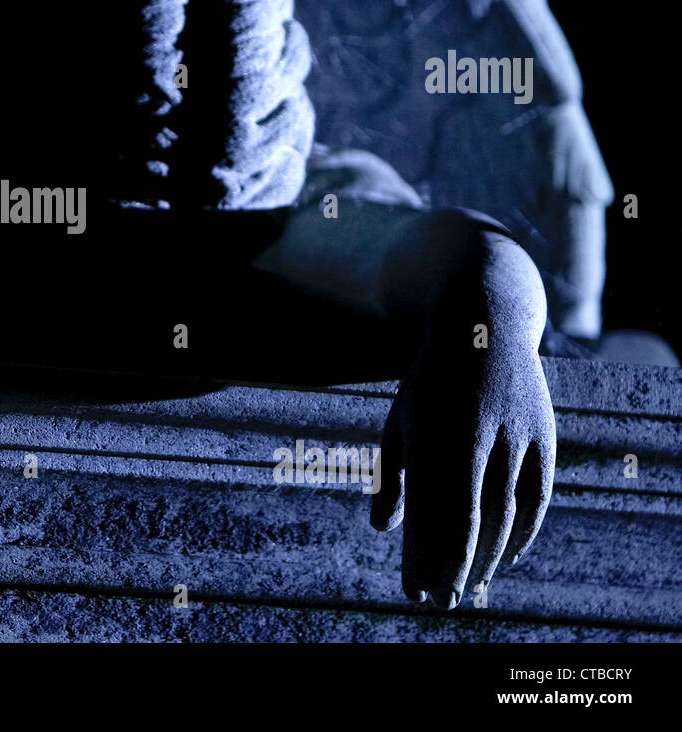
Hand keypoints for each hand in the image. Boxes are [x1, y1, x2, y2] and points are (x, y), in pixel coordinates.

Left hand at [370, 333, 555, 608]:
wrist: (483, 327)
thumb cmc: (430, 386)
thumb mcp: (401, 423)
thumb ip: (392, 477)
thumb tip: (382, 528)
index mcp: (433, 432)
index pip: (432, 512)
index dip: (427, 557)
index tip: (414, 589)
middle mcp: (478, 434)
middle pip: (472, 520)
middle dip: (455, 566)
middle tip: (440, 601)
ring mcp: (517, 435)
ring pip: (507, 512)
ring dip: (489, 557)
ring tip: (469, 587)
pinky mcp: (546, 436)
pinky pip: (538, 497)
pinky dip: (525, 533)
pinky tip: (507, 558)